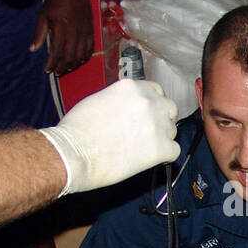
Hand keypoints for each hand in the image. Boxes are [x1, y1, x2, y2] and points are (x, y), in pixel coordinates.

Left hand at [31, 0, 93, 75]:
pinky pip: (90, 49)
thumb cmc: (56, 1)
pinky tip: (79, 60)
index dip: (52, 64)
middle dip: (62, 67)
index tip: (47, 70)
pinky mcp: (90, 31)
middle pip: (69, 57)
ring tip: (66, 68)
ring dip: (73, 64)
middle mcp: (74, 32)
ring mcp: (84, 32)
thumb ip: (39, 33)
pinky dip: (84, 57)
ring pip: (80, 55)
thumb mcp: (43, 15)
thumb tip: (33, 49)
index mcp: (61, 28)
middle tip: (56, 72)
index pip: (57, 52)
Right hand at [39, 79, 178, 195]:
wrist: (73, 153)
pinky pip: (174, 151)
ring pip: (172, 130)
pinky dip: (164, 157)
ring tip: (141, 149)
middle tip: (146, 133)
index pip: (156, 91)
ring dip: (162, 138)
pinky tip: (149, 160)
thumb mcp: (99, 100)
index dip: (152, 105)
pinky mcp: (161, 148)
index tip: (146, 116)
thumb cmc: (77, 129)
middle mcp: (148, 101)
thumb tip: (129, 108)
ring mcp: (157, 124)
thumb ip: (121, 100)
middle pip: (169, 109)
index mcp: (133, 87)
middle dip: (161, 120)